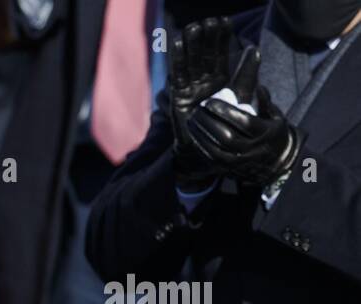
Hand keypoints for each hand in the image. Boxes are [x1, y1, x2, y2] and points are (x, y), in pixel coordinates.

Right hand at [167, 17, 234, 189]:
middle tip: (208, 21)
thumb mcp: (242, 99)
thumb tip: (254, 49)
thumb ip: (246, 75)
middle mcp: (203, 83)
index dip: (221, 40)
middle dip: (205, 39)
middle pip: (203, 56)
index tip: (224, 22)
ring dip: (191, 46)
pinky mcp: (178, 98)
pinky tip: (179, 43)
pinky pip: (178, 76)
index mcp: (219, 82)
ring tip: (194, 27)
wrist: (208, 154)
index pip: (220, 56)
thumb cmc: (226, 129)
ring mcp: (189, 90)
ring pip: (190, 63)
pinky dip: (178, 60)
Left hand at [188, 50, 301, 187]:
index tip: (210, 102)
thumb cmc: (272, 132)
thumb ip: (266, 102)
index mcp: (266, 133)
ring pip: (217, 149)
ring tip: (192, 120)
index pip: (244, 122)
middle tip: (198, 110)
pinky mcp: (230, 168)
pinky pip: (212, 158)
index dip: (226, 111)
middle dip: (209, 122)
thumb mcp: (275, 117)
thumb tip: (260, 87)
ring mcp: (241, 161)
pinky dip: (201, 145)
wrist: (276, 161)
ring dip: (202, 134)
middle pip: (227, 137)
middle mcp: (253, 149)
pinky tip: (194, 133)